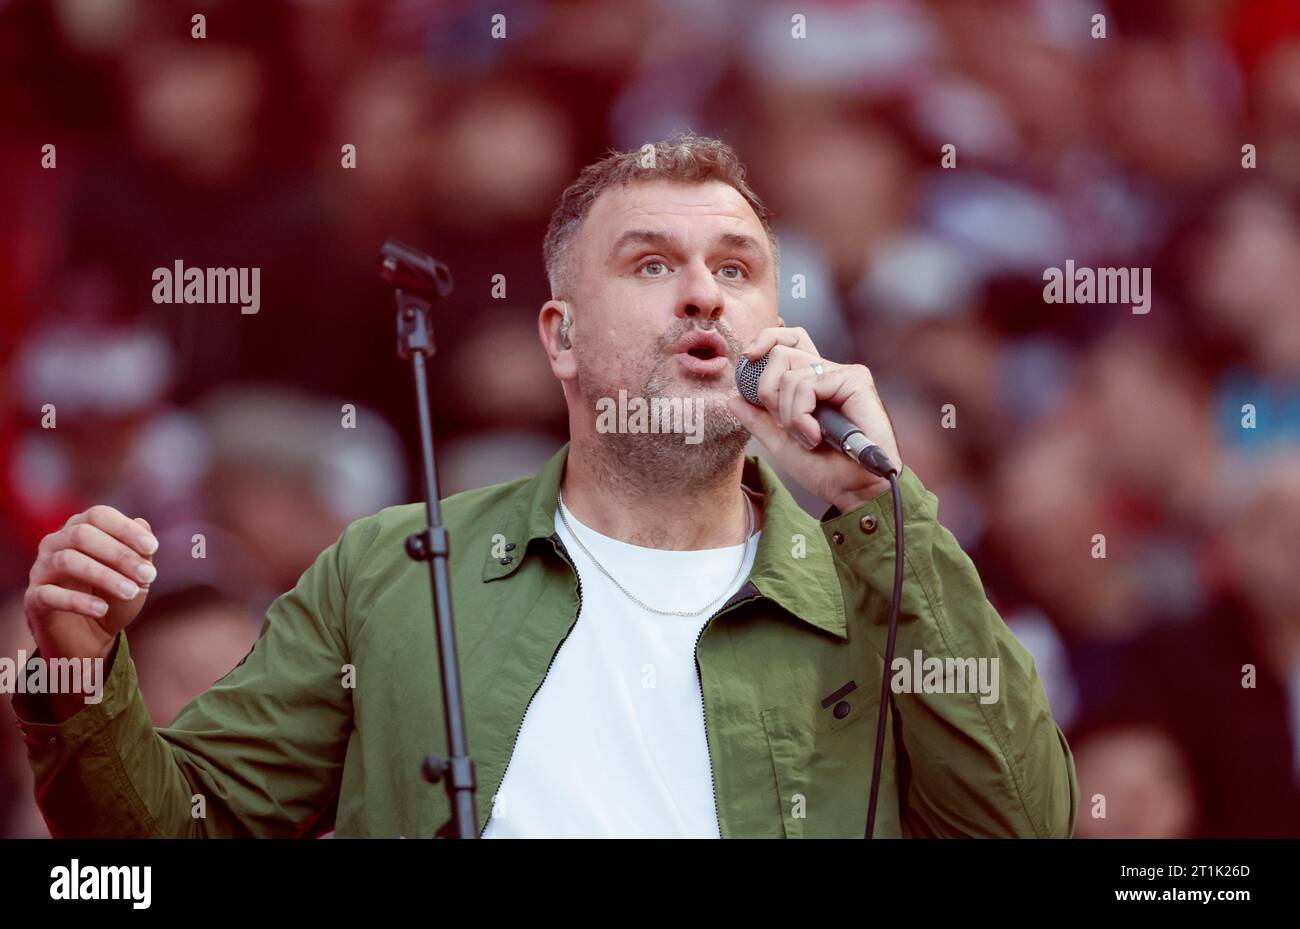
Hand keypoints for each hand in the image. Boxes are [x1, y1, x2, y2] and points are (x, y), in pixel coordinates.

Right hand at [25, 506, 158, 663]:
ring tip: (131, 592)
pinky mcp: (34, 598)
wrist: (91, 639)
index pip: (98, 515)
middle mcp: (55, 544)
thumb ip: (139, 552)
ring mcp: (41, 570)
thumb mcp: (135, 576)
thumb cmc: (114, 598)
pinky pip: (50, 593)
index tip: (152, 548)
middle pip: (82, 534)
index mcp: (79, 530)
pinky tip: (102, 609)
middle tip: (148, 575)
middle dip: (119, 554)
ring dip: (104, 576)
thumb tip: (142, 523)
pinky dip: (78, 601)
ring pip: (67, 560)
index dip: (125, 529)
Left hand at [725, 326, 901, 511]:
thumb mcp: (780, 443)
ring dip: (789, 416)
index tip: (748, 358)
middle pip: (781, 353)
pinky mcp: (855, 380)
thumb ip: (758, 420)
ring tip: (807, 439)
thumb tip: (732, 398)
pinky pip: (807, 385)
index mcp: (811, 381)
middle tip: (784, 424)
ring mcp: (842, 374)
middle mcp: (827, 372)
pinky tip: (815, 436)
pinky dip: (801, 416)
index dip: (765, 341)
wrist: (852, 489)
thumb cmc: (824, 469)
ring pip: (788, 374)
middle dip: (768, 392)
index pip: (787, 342)